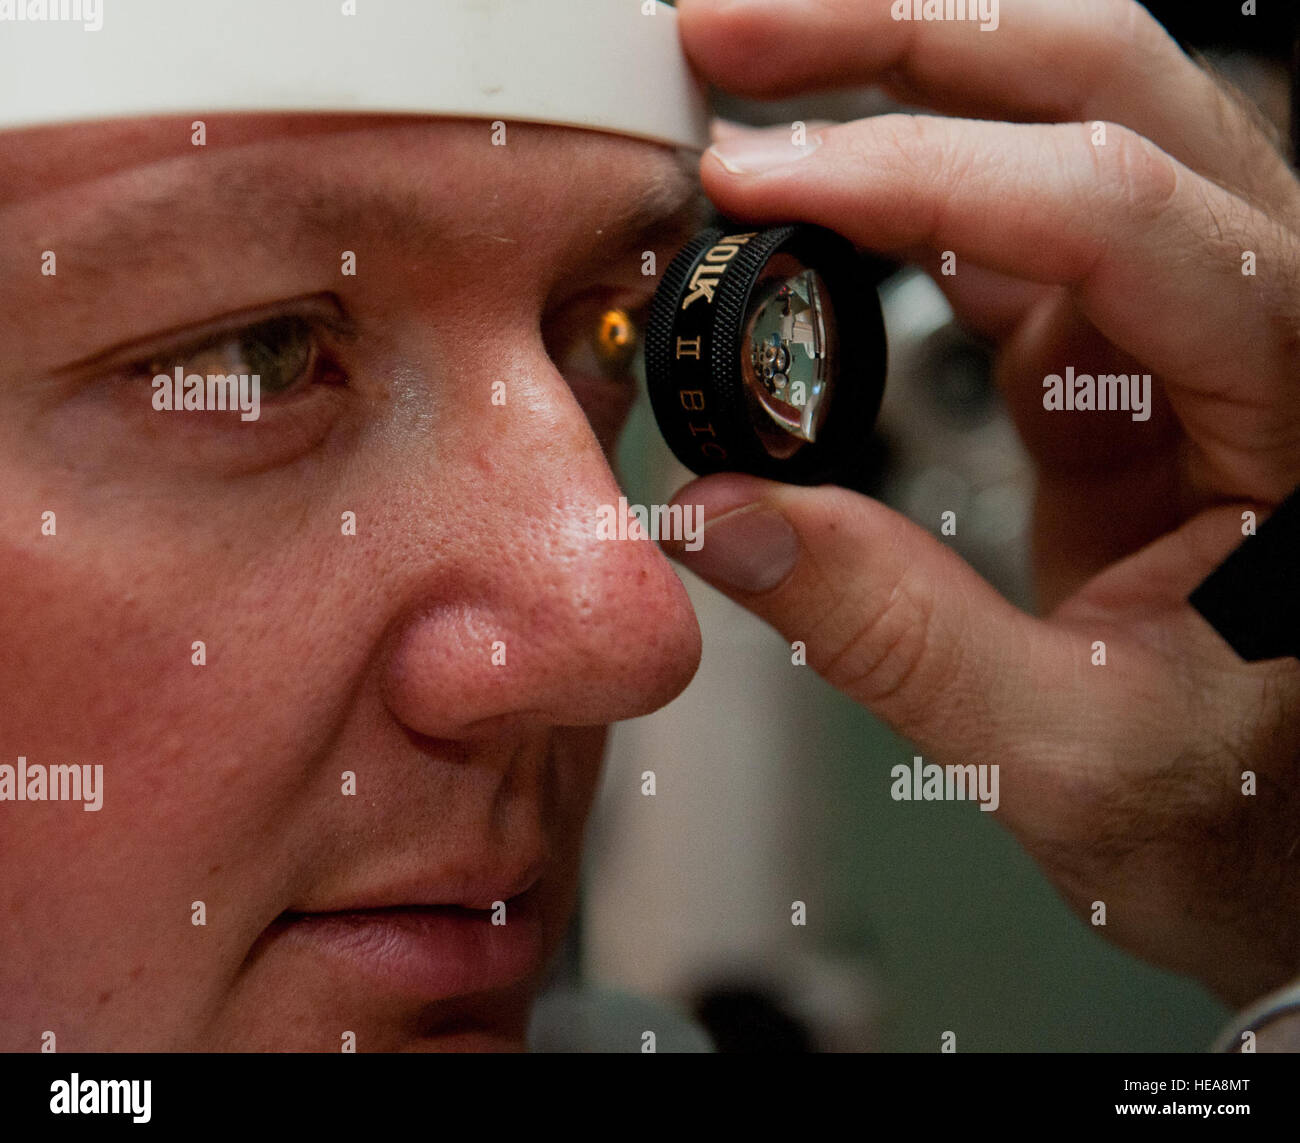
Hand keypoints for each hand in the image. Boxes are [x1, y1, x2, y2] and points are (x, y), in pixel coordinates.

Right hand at [667, 0, 1299, 1007]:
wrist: (1270, 820)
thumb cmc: (1230, 806)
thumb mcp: (1060, 747)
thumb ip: (889, 632)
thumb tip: (717, 520)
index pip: (1113, 209)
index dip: (918, 175)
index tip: (754, 185)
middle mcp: (1265, 318)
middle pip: (1103, 82)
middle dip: (904, 36)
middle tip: (732, 32)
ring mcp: (1187, 317)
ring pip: (1057, 114)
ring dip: (894, 76)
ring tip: (745, 76)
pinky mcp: (1116, 349)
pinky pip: (1007, 217)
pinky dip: (894, 188)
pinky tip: (799, 191)